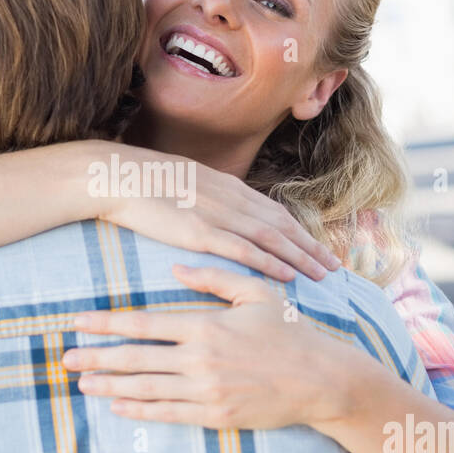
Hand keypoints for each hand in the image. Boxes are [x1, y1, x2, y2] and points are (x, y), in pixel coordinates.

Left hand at [62, 264, 355, 428]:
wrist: (322, 380)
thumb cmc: (290, 331)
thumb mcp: (256, 294)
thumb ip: (214, 278)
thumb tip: (174, 270)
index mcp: (206, 326)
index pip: (145, 325)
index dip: (108, 324)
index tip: (79, 322)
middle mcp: (201, 360)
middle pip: (136, 359)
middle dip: (97, 357)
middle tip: (66, 358)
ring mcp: (207, 391)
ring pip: (146, 389)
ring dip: (110, 385)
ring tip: (82, 383)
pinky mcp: (215, 415)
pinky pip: (168, 413)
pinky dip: (139, 410)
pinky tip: (117, 405)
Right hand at [81, 143, 340, 281]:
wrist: (118, 176)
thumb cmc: (144, 182)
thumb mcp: (185, 185)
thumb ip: (207, 200)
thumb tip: (215, 214)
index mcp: (229, 187)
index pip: (274, 212)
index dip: (299, 231)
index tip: (316, 247)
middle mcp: (232, 199)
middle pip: (283, 226)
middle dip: (311, 247)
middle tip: (334, 266)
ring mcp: (220, 215)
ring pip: (273, 239)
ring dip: (301, 259)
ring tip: (322, 276)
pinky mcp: (203, 233)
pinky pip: (246, 251)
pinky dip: (271, 264)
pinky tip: (288, 276)